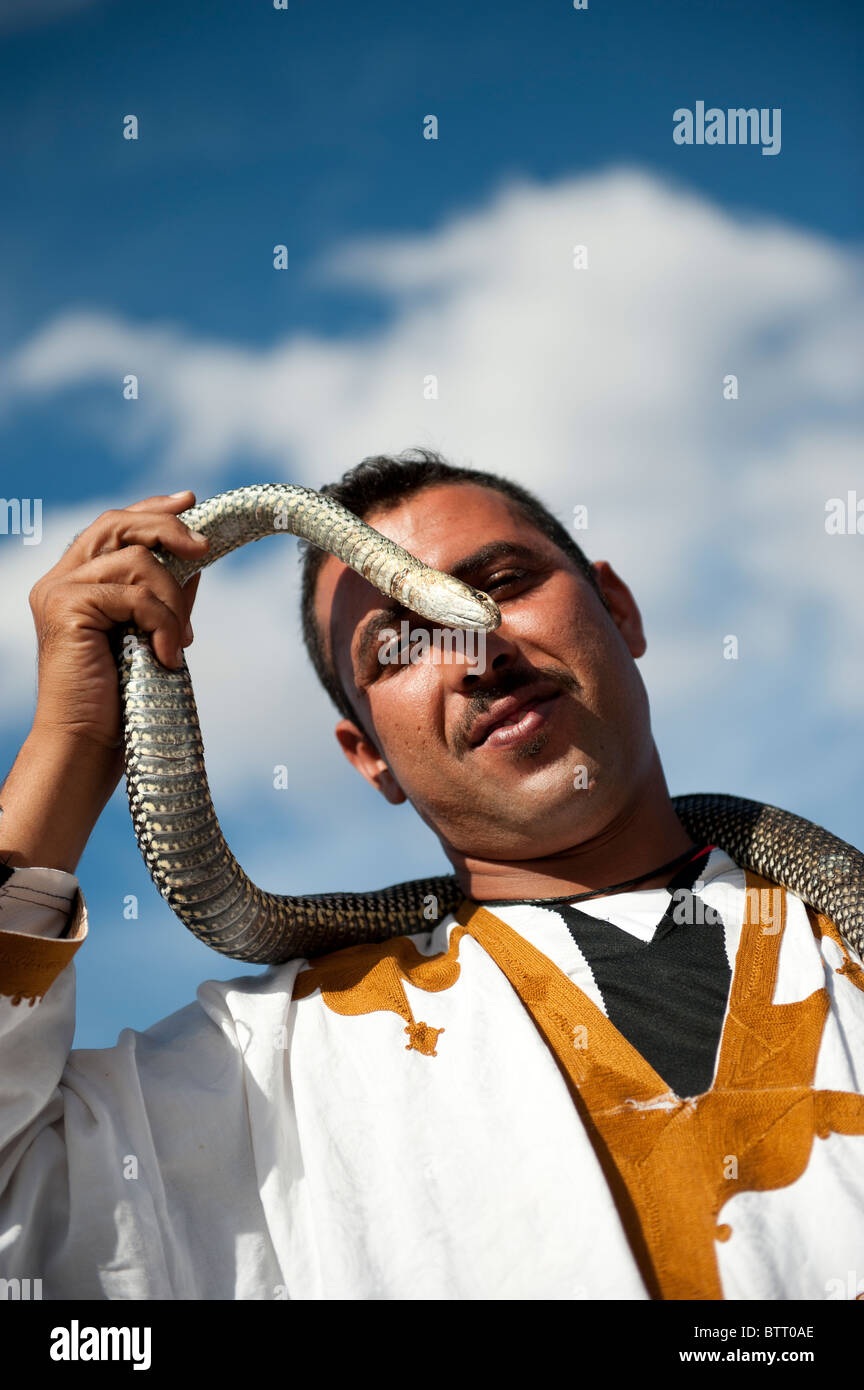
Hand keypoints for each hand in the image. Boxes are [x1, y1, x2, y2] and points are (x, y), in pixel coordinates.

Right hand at [0, 491, 209, 872]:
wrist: (89, 746)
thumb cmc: (122, 700)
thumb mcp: (151, 635)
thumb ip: (165, 597)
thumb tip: (195, 560)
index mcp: (74, 582)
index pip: (112, 526)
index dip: (152, 509)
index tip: (191, 501)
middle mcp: (59, 580)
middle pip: (118, 525)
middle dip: (168, 529)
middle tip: (205, 548)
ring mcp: (58, 592)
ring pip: (137, 562)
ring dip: (174, 601)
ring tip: (178, 643)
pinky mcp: (66, 608)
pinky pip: (135, 595)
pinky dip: (163, 622)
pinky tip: (167, 655)